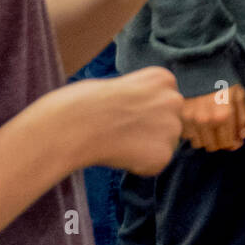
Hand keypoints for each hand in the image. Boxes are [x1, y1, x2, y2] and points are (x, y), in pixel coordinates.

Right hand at [63, 66, 182, 174]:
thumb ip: (140, 96)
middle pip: (169, 121)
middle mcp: (174, 100)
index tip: (122, 112)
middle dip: (149, 129)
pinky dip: (138, 166)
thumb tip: (144, 113)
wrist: (70, 126)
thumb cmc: (83, 104)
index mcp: (163, 78)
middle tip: (119, 131)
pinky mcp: (164, 154)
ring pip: (164, 144)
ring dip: (145, 148)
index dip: (141, 110)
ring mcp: (171, 127)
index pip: (163, 100)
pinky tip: (119, 154)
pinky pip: (154, 165)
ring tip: (117, 142)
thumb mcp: (119, 85)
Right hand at [179, 83, 244, 150]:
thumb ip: (242, 117)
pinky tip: (198, 121)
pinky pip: (186, 135)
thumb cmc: (223, 78)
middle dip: (220, 142)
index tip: (235, 139)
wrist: (200, 63)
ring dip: (206, 138)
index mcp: (223, 115)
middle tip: (223, 132)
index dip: (233, 143)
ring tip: (210, 125)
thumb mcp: (239, 94)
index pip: (228, 143)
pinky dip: (193, 132)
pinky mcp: (179, 116)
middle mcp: (205, 120)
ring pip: (198, 143)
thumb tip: (242, 136)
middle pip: (212, 146)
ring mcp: (190, 119)